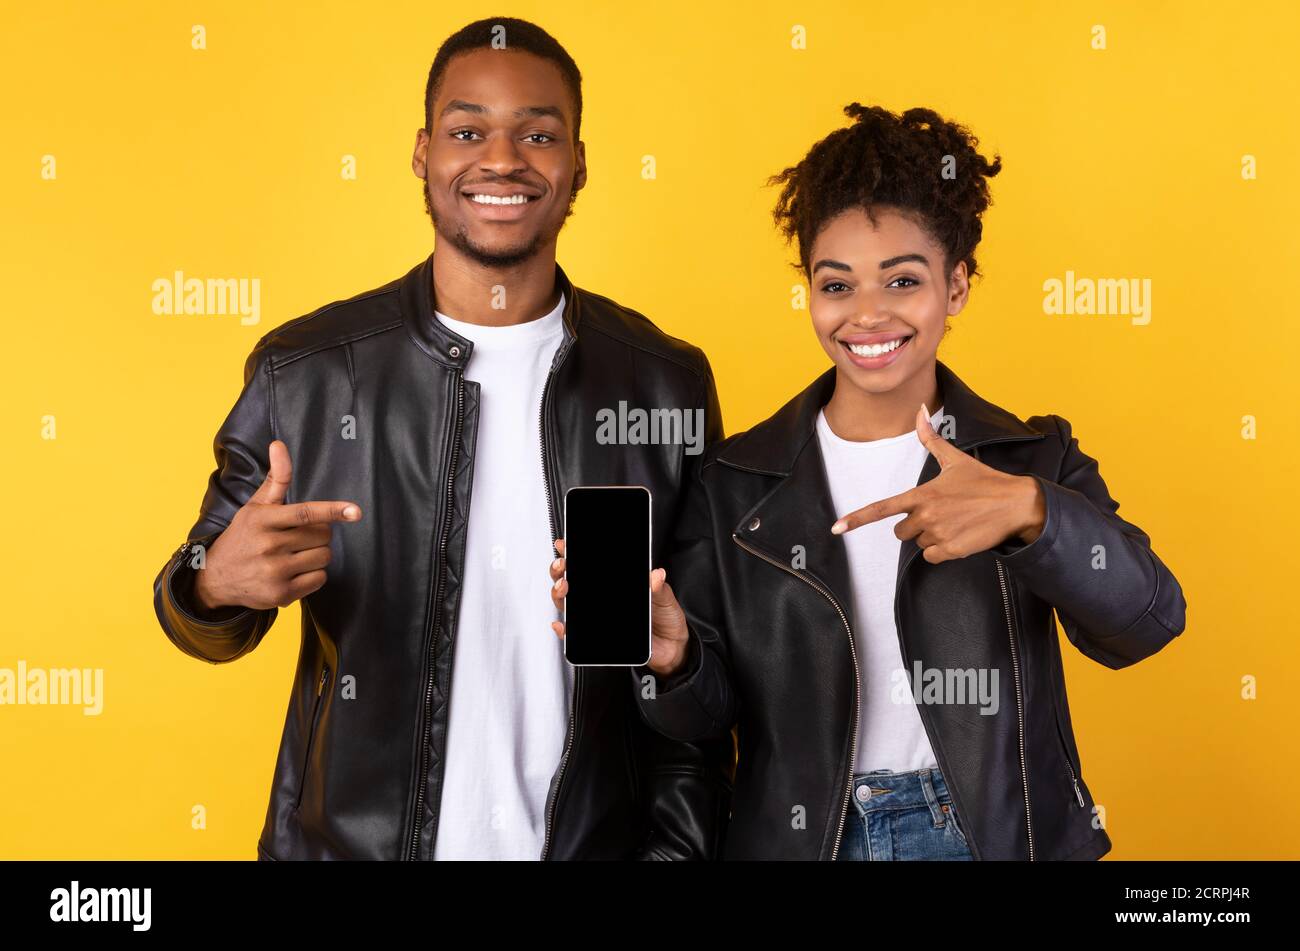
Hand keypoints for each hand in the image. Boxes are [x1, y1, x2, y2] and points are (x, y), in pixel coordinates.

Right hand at [193, 439, 362, 609]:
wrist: (215, 578)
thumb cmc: (243, 536)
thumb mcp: (256, 507)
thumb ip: (276, 479)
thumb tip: (279, 445)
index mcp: (263, 520)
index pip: (305, 513)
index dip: (333, 510)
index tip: (355, 511)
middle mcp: (268, 546)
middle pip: (323, 536)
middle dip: (318, 534)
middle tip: (298, 538)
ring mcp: (274, 572)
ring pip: (324, 557)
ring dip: (317, 555)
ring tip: (294, 555)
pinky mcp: (280, 595)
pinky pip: (319, 579)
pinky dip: (313, 575)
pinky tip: (294, 572)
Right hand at [549, 538, 691, 676]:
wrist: (671, 646)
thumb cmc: (664, 617)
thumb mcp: (664, 598)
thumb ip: (659, 588)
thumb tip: (657, 575)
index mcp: (613, 585)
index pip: (588, 566)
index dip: (572, 554)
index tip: (564, 545)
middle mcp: (600, 599)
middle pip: (570, 582)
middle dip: (560, 571)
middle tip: (563, 565)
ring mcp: (595, 618)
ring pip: (567, 605)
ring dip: (559, 595)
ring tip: (564, 587)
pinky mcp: (595, 638)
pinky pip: (574, 635)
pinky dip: (564, 630)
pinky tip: (563, 625)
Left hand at [829, 403, 1045, 563]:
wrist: (1016, 504)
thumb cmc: (984, 481)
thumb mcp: (955, 459)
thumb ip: (930, 438)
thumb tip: (920, 410)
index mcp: (922, 494)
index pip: (882, 508)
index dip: (857, 518)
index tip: (837, 528)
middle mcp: (927, 515)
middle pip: (901, 532)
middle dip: (914, 526)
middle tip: (940, 514)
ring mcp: (939, 534)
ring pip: (918, 544)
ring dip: (931, 537)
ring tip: (955, 522)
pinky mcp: (952, 550)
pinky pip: (932, 557)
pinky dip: (942, 551)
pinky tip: (959, 536)